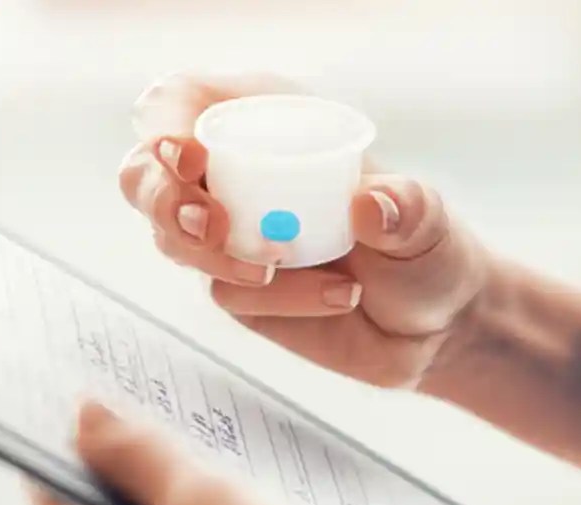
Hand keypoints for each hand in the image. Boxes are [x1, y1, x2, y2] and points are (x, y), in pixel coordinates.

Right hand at [118, 73, 492, 388]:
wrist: (435, 326)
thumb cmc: (425, 250)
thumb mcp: (427, 220)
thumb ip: (404, 207)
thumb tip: (367, 206)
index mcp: (266, 121)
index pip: (180, 101)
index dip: (164, 124)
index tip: (189, 156)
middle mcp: (233, 174)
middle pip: (145, 173)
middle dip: (163, 197)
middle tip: (212, 224)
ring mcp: (227, 237)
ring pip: (172, 237)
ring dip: (216, 256)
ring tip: (280, 271)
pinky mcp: (233, 290)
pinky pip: (224, 292)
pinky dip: (276, 299)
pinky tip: (337, 296)